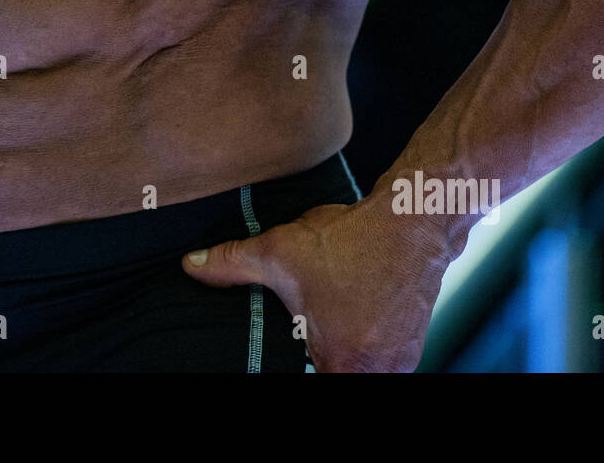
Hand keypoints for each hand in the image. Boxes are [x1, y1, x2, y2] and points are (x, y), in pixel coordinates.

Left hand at [181, 189, 454, 371]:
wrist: (413, 221)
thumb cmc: (351, 240)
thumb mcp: (280, 250)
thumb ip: (231, 264)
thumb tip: (191, 265)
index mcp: (342, 362)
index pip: (306, 382)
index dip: (293, 365)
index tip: (296, 340)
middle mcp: (378, 370)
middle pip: (332, 374)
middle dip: (315, 352)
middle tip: (311, 323)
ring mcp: (401, 360)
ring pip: (357, 367)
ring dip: (342, 348)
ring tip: (335, 313)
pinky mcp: (412, 346)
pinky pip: (378, 358)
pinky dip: (363, 341)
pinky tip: (354, 310)